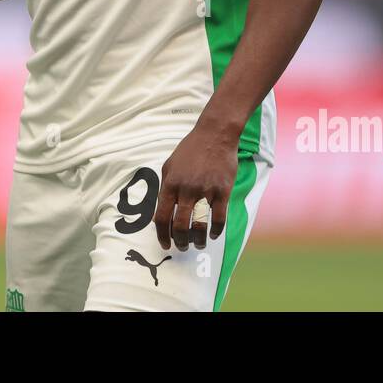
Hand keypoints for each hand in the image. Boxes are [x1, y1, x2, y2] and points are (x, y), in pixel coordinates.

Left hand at [152, 120, 238, 250]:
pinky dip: (216, 231)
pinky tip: (214, 235)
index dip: (162, 235)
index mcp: (170, 184)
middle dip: (180, 242)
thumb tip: (159, 210)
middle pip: (180, 226)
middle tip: (182, 247)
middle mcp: (186, 189)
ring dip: (198, 240)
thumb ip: (164, 187)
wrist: (215, 135)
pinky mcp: (222, 191)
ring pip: (199, 226)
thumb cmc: (190, 149)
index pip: (161, 217)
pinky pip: (219, 218)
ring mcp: (205, 191)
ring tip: (198, 244)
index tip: (165, 244)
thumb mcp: (169, 165)